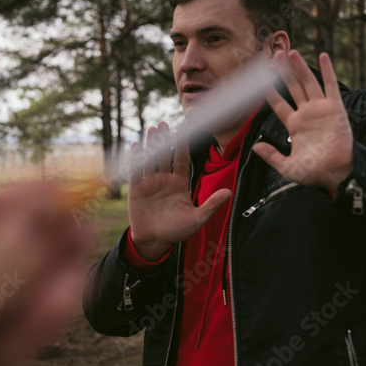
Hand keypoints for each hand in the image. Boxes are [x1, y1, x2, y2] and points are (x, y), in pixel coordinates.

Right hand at [127, 122, 231, 260]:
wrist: (155, 242)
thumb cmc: (177, 231)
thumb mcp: (197, 219)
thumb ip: (212, 205)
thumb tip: (229, 192)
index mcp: (179, 183)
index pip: (182, 160)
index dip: (183, 146)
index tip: (186, 130)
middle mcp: (165, 180)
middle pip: (165, 156)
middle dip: (165, 140)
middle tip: (165, 123)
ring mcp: (150, 183)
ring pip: (151, 160)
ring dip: (151, 144)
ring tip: (153, 128)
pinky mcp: (136, 190)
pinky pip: (136, 171)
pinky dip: (136, 158)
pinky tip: (136, 145)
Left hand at [253, 50, 353, 190]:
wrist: (336, 172)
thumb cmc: (314, 172)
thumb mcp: (287, 167)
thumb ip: (271, 156)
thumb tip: (255, 146)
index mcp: (295, 126)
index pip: (279, 104)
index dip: (270, 92)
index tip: (260, 79)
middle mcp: (307, 114)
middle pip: (292, 87)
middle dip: (284, 72)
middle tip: (275, 55)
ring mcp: (321, 109)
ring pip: (308, 83)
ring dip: (300, 67)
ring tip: (291, 52)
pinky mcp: (335, 108)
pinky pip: (330, 85)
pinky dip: (328, 70)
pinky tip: (323, 56)